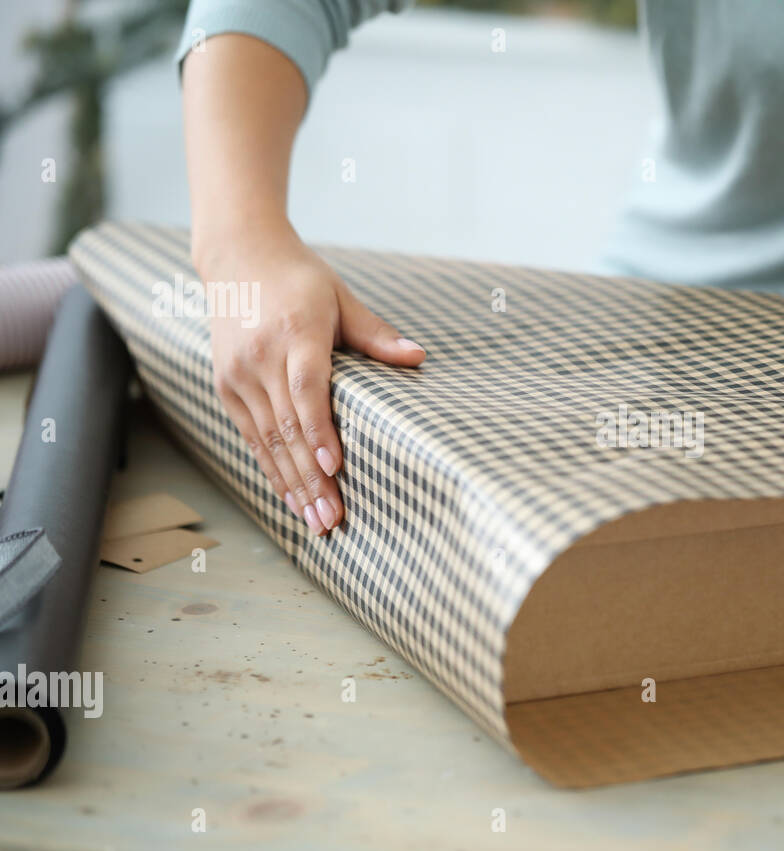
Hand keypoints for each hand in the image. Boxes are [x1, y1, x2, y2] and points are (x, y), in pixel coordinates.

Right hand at [200, 228, 425, 534]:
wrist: (238, 257)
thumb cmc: (300, 279)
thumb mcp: (342, 298)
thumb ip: (376, 334)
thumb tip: (418, 357)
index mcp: (295, 333)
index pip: (306, 389)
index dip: (319, 430)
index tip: (334, 466)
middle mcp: (261, 358)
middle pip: (287, 426)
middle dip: (310, 477)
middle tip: (332, 518)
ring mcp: (238, 375)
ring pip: (268, 440)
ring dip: (292, 484)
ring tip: (315, 521)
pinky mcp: (226, 387)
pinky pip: (251, 437)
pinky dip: (272, 469)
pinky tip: (291, 497)